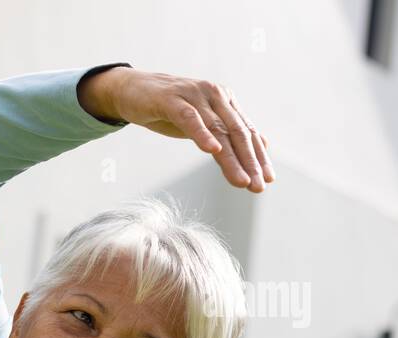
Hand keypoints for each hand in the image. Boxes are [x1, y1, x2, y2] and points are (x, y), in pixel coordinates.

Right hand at [90, 67, 273, 192]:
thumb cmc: (167, 109)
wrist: (131, 90)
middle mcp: (215, 95)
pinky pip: (190, 118)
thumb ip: (227, 131)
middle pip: (237, 132)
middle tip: (258, 186)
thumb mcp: (201, 122)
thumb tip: (262, 143)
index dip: (258, 156)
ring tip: (241, 181)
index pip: (247, 132)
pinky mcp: (172, 99)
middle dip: (249, 162)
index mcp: (224, 101)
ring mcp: (194, 95)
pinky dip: (202, 134)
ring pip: (218, 129)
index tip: (267, 180)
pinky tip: (212, 150)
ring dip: (231, 158)